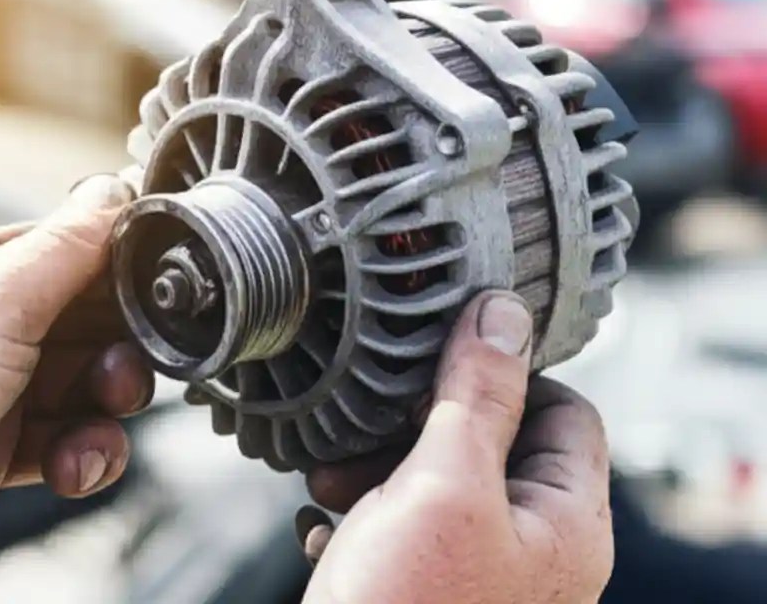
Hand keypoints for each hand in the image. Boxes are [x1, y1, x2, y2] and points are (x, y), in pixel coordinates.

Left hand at [0, 175, 153, 596]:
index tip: (154, 306)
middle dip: (115, 359)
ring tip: (86, 436)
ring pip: (78, 395)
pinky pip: (58, 447)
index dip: (117, 283)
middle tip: (119, 383)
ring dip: (98, 418)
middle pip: (84, 332)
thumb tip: (113, 190)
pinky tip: (68, 469)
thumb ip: (67, 248)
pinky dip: (75, 458)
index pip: (68, 259)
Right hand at [299, 292, 613, 603]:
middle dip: (417, 429)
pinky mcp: (423, 595)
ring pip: (434, 486)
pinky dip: (361, 518)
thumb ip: (475, 395)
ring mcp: (476, 577)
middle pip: (490, 446)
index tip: (437, 362)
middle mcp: (530, 551)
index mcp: (563, 524)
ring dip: (377, 471)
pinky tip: (323, 527)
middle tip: (366, 431)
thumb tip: (502, 312)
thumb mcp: (442, 483)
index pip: (565, 411)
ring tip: (329, 481)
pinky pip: (400, 533)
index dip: (503, 375)